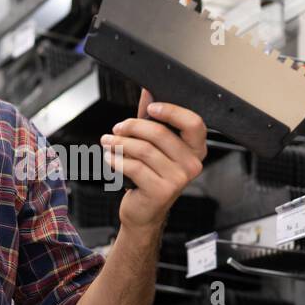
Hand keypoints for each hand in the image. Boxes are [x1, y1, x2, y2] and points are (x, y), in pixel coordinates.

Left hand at [100, 88, 207, 232]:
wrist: (144, 212)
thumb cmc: (150, 176)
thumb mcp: (153, 145)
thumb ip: (152, 118)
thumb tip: (148, 92)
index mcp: (196, 149)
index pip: (193, 123)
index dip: (171, 111)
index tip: (150, 108)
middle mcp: (192, 164)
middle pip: (160, 133)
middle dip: (132, 127)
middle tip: (117, 128)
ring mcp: (178, 179)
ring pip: (143, 149)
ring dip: (119, 143)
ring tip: (108, 142)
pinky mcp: (161, 191)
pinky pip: (133, 166)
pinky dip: (116, 159)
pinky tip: (109, 157)